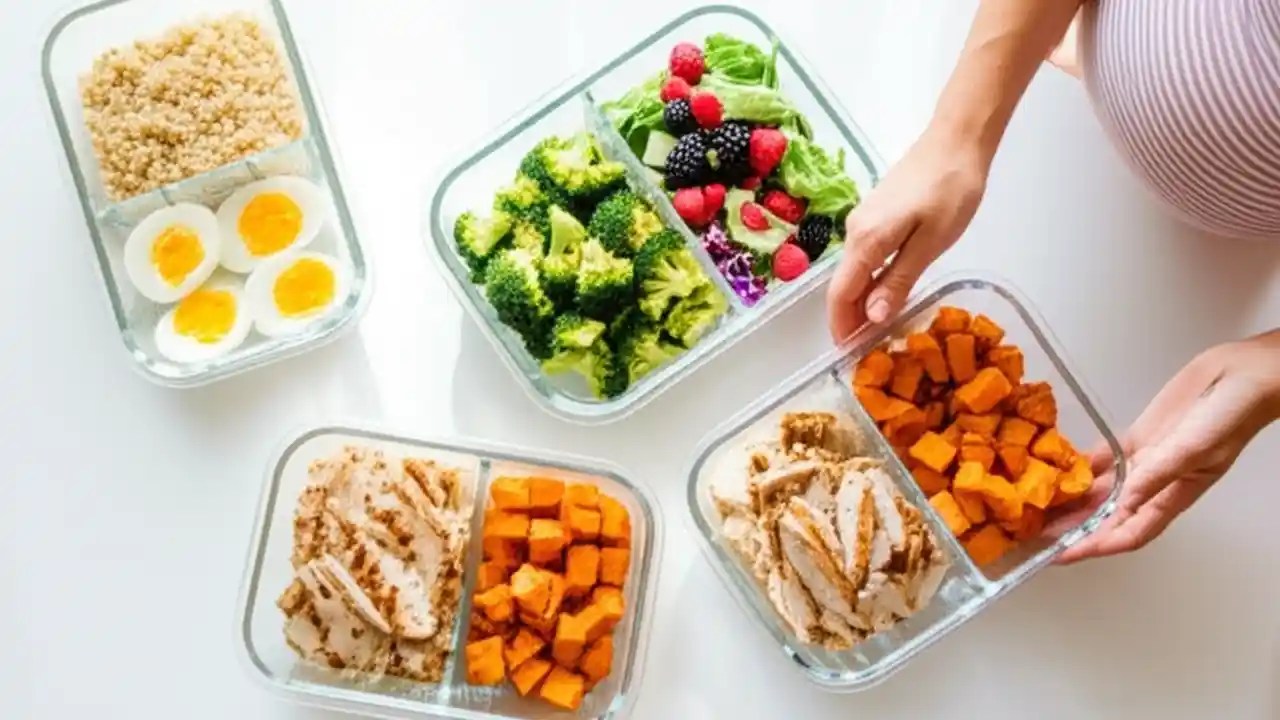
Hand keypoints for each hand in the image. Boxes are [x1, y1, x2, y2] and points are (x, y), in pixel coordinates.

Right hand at [826, 128, 987, 342]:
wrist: (957, 140)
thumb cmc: (950, 189)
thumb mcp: (931, 242)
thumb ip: (899, 280)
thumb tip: (873, 318)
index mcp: (866, 241)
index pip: (841, 294)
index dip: (841, 327)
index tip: (849, 356)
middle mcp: (856, 232)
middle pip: (842, 286)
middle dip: (849, 320)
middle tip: (867, 352)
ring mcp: (864, 222)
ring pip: (853, 273)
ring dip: (860, 303)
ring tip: (878, 332)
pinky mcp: (876, 216)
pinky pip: (864, 259)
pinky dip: (869, 283)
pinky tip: (887, 295)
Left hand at [1057, 331, 1279, 562]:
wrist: (1243, 374)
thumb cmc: (1230, 415)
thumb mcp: (1194, 448)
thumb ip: (1156, 474)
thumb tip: (1123, 502)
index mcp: (1173, 495)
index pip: (1127, 533)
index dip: (1093, 546)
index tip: (1059, 554)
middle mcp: (1154, 483)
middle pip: (1106, 515)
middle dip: (1073, 527)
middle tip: (1032, 532)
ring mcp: (1145, 459)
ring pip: (1101, 488)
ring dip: (1071, 498)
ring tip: (1035, 505)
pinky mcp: (1139, 436)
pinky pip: (1104, 458)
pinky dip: (1080, 465)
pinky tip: (1055, 468)